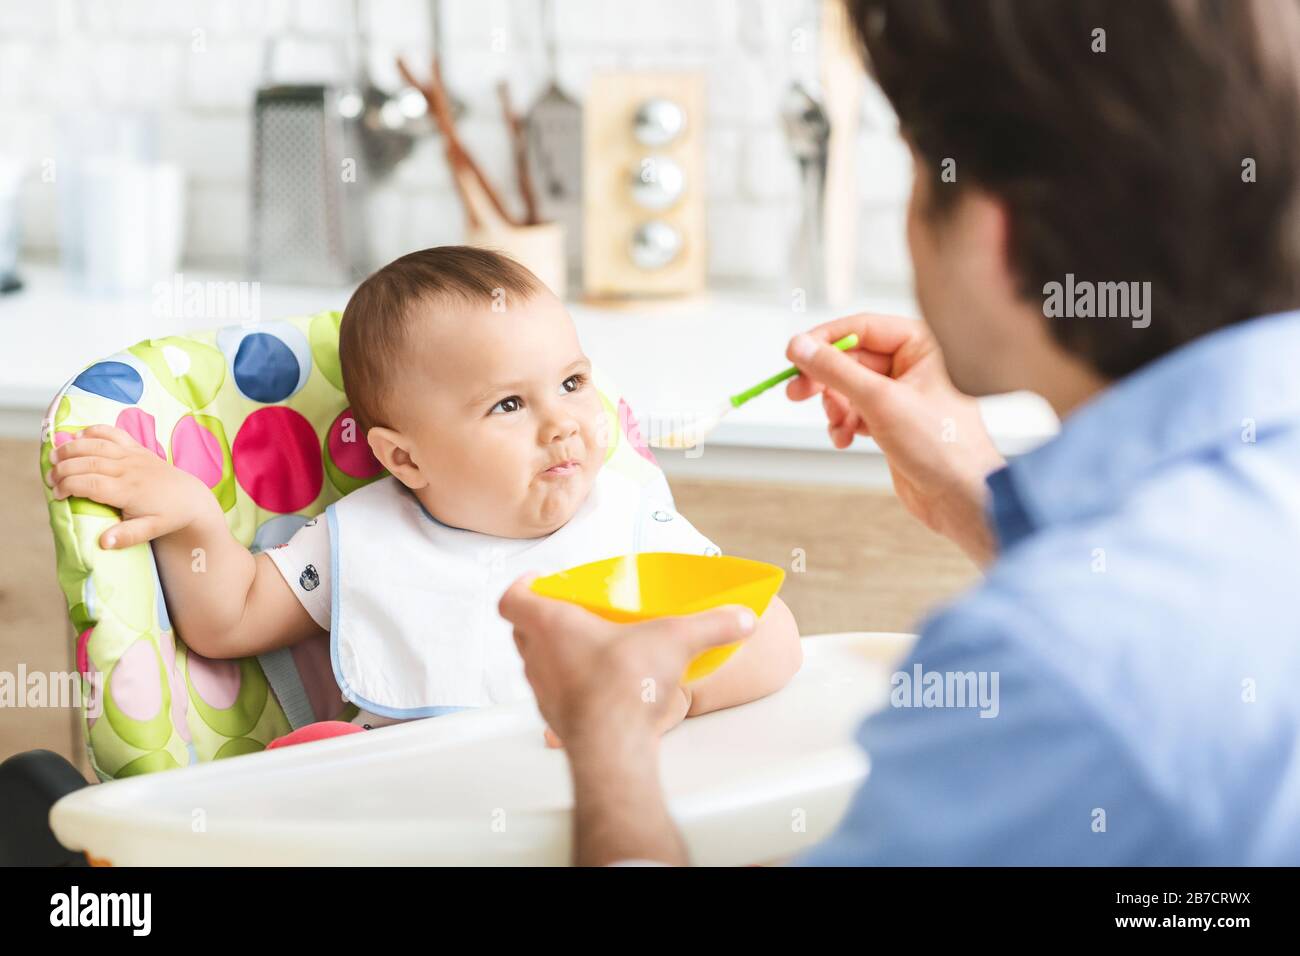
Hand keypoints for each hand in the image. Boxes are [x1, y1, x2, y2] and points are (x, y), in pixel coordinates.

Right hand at [47, 424, 219, 550]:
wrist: (191, 497)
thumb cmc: (168, 516)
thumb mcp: (151, 530)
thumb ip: (127, 536)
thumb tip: (103, 543)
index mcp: (128, 490)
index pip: (90, 483)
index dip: (68, 486)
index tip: (57, 495)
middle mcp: (128, 469)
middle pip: (87, 462)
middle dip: (63, 468)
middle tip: (49, 478)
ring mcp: (133, 455)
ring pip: (96, 444)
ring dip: (72, 447)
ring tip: (54, 456)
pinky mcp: (137, 448)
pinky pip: (114, 433)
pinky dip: (95, 431)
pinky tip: (79, 435)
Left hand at [499, 576, 755, 751]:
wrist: (614, 748)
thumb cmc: (625, 686)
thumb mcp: (676, 640)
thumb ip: (712, 625)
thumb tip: (743, 617)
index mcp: (551, 625)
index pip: (512, 599)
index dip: (524, 587)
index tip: (543, 581)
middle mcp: (538, 658)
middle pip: (522, 631)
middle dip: (544, 619)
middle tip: (574, 612)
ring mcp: (545, 693)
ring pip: (536, 665)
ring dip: (555, 655)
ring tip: (591, 648)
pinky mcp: (559, 721)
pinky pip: (557, 696)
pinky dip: (572, 687)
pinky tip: (602, 687)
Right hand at [786, 314, 1004, 564]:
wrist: (961, 497)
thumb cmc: (942, 445)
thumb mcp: (881, 401)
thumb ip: (837, 371)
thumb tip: (801, 347)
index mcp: (922, 345)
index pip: (862, 328)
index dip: (825, 340)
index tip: (795, 353)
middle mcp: (912, 365)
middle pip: (850, 359)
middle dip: (824, 380)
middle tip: (796, 391)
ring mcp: (901, 394)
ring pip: (848, 388)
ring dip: (835, 407)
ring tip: (836, 426)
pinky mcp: (892, 421)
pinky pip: (855, 412)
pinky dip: (844, 424)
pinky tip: (845, 439)